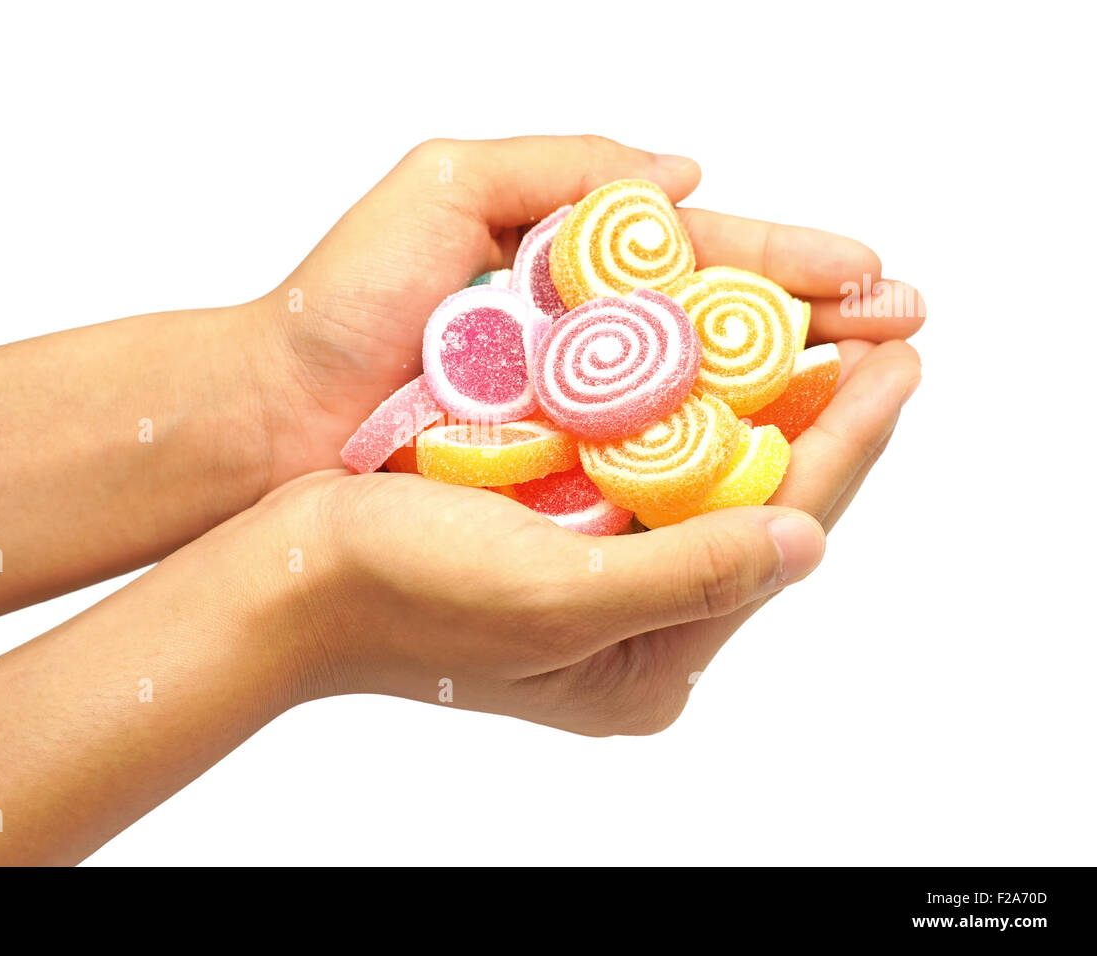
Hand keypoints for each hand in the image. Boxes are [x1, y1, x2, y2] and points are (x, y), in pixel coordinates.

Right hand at [237, 335, 918, 734]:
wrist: (286, 573)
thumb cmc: (400, 593)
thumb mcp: (553, 598)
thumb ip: (687, 577)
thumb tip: (806, 539)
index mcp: (646, 661)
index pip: (775, 539)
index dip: (844, 448)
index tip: (899, 365)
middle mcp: (635, 624)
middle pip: (756, 509)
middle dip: (821, 424)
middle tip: (884, 337)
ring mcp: (598, 578)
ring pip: (711, 481)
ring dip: (764, 408)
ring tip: (825, 337)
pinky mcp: (562, 533)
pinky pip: (654, 466)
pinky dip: (691, 409)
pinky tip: (720, 357)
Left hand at [253, 135, 924, 488]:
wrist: (266, 419)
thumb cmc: (340, 301)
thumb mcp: (442, 187)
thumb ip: (561, 166)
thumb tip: (685, 174)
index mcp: (569, 262)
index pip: (706, 256)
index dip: (791, 262)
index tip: (872, 277)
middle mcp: (583, 340)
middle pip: (723, 330)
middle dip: (816, 328)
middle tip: (905, 336)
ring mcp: (570, 414)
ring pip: (700, 404)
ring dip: (785, 400)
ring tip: (868, 398)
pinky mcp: (547, 478)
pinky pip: (646, 471)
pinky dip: (710, 467)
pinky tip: (774, 467)